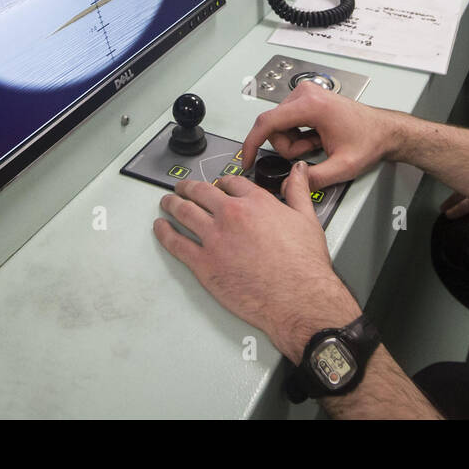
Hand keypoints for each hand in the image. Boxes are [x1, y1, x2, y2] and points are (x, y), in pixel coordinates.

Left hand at [154, 164, 361, 360]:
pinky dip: (164, 233)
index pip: (230, 183)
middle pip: (201, 192)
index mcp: (255, 202)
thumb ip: (298, 190)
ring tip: (167, 202)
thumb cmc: (304, 264)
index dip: (221, 182)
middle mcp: (231, 215)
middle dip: (188, 188)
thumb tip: (298, 170)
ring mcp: (214, 239)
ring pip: (184, 212)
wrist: (297, 297)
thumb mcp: (307, 219)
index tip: (217, 185)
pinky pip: (176, 243)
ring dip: (172, 204)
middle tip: (182, 188)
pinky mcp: (203, 264)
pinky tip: (161, 228)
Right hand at [241, 81, 398, 189]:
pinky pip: (288, 121)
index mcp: (312, 105)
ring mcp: (306, 93)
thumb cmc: (369, 140)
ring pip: (279, 125)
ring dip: (294, 142)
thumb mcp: (343, 167)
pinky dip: (298, 135)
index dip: (252, 144)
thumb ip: (313, 180)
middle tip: (311, 153)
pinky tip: (317, 138)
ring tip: (317, 145)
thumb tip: (288, 186)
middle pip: (273, 126)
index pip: (268, 122)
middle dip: (287, 147)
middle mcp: (305, 93)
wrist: (385, 130)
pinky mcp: (307, 98)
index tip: (246, 160)